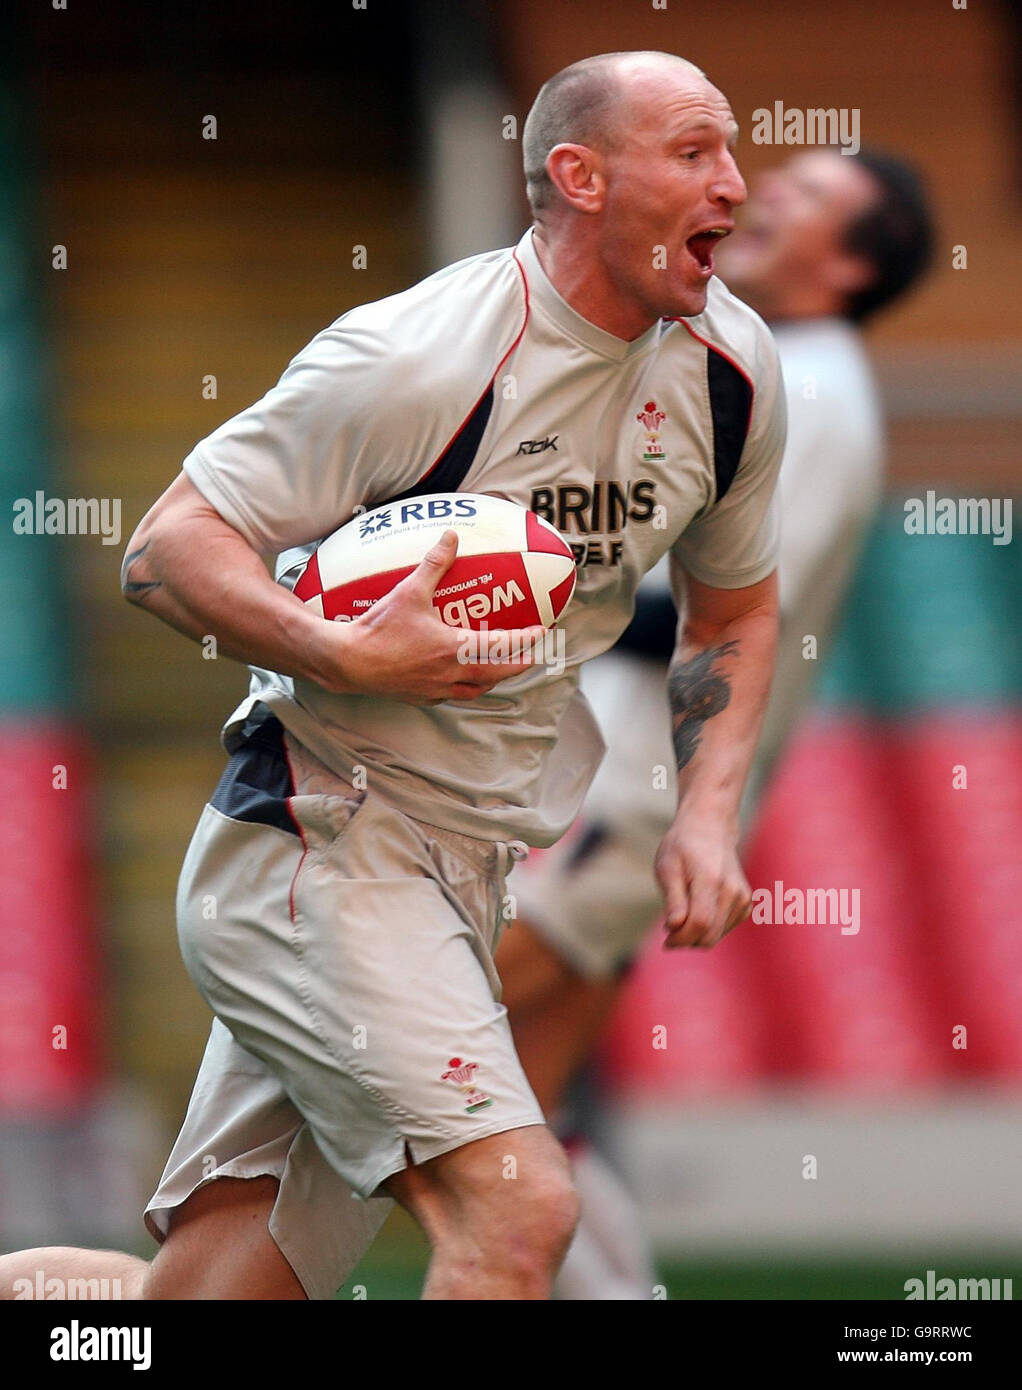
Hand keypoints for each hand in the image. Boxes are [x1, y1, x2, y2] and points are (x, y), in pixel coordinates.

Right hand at [314, 530, 546, 703]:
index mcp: (455, 648)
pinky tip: (457, 679)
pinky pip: (450, 695)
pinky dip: (462, 687)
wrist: (349, 661)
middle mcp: (451, 673)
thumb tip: (451, 536)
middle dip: (518, 666)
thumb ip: (435, 563)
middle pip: (496, 675)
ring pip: (475, 690)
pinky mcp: (420, 697)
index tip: (541, 633)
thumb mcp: (410, 591)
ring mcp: (436, 689)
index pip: (503, 646)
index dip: (526, 640)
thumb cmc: (380, 627)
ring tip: (498, 670)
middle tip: (530, 657)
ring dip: (491, 680)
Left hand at [653, 813, 750, 948]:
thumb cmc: (683, 847)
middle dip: (686, 940)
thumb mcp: (668, 868)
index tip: (666, 940)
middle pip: (709, 934)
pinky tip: (698, 909)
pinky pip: (725, 929)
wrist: (710, 828)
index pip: (700, 922)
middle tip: (670, 931)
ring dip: (696, 935)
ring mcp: (742, 898)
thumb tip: (674, 926)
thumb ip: (673, 899)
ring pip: (716, 935)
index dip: (681, 938)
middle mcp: (732, 891)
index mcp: (711, 880)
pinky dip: (709, 928)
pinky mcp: (745, 903)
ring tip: (682, 913)